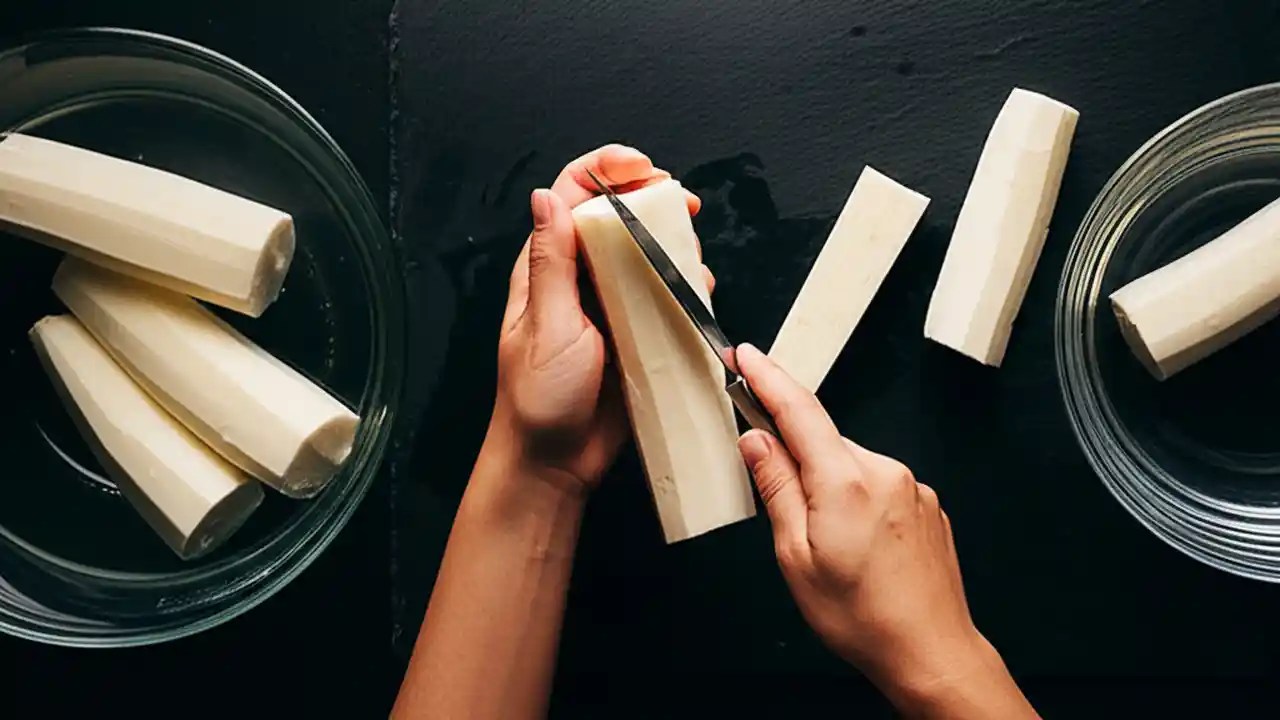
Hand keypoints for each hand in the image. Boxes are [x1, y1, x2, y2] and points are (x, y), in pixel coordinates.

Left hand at [488, 144, 706, 492]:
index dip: (609, 168)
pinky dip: (685, 288)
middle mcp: (579, 278)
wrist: (553, 464)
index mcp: (548, 266)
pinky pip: (663, 297)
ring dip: (674, 245)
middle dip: (654, 201)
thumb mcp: (546, 325)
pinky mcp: (634, 332)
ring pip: (646, 252)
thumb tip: (549, 197)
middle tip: (683, 210)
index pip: (574, 192)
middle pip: (618, 214)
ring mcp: (609, 304)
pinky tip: (697, 295)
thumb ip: (552, 261)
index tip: (645, 170)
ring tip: (690, 259)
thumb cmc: (537, 400)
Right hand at [734, 344, 1035, 717]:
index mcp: (845, 482)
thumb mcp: (795, 557)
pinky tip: (857, 547)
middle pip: (823, 440)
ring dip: (828, 485)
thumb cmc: (862, 617)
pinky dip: (856, 500)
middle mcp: (884, 472)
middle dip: (795, 455)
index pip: (798, 409)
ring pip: (849, 464)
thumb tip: (757, 441)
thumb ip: (776, 489)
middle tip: (779, 500)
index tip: (745, 354)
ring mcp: (911, 486)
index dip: (767, 377)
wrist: (931, 650)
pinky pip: (877, 484)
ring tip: (828, 545)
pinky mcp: (926, 503)